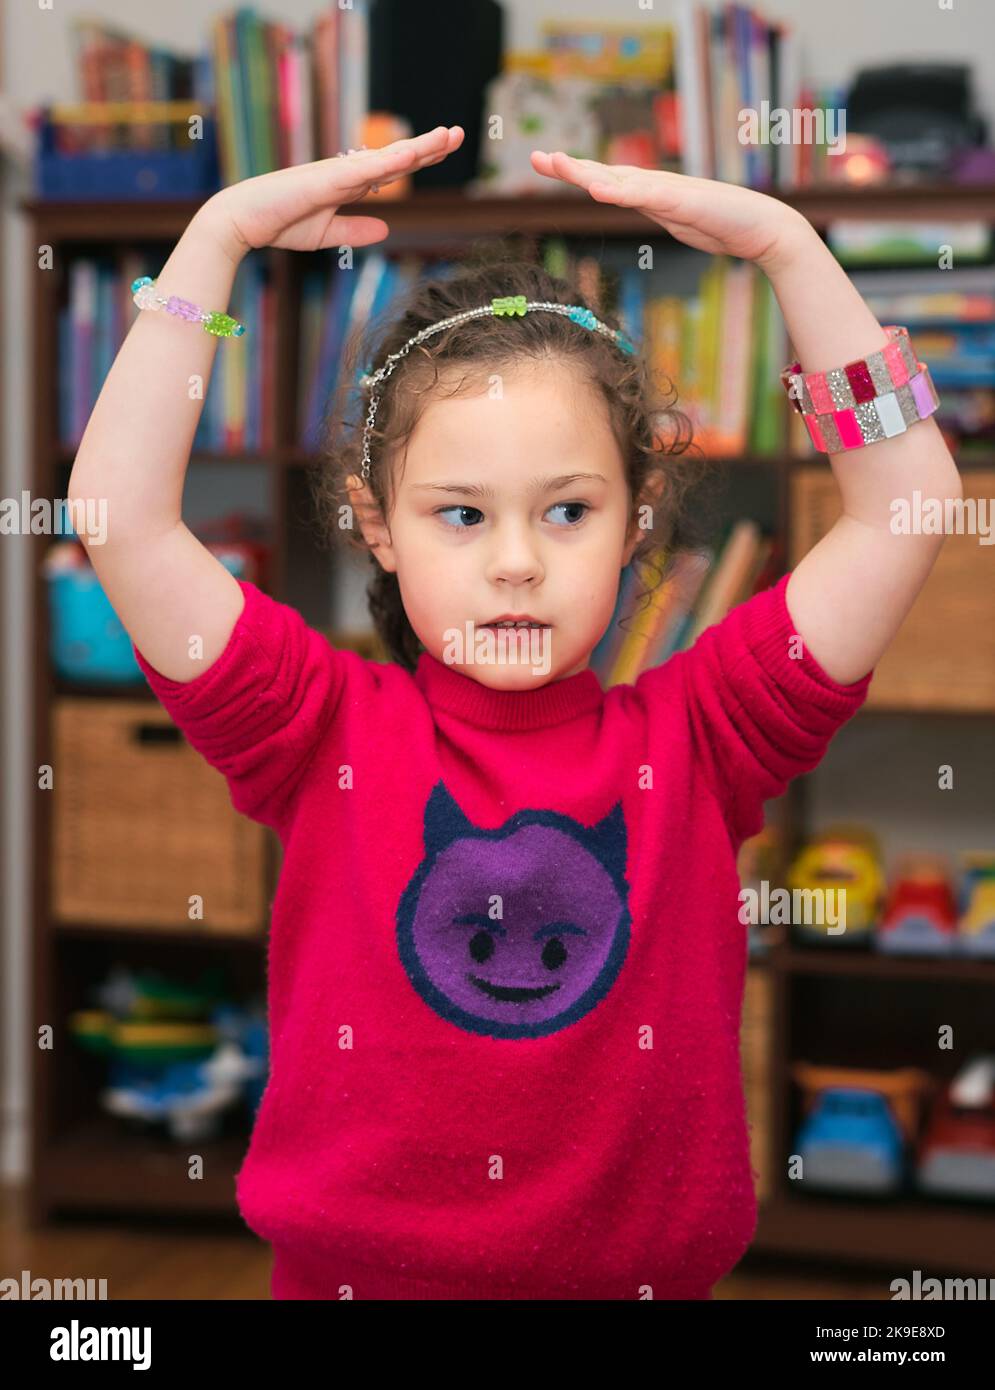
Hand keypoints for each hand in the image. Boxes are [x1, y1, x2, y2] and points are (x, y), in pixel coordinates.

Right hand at [196, 125, 463, 261]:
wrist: (241, 223)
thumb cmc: (277, 224)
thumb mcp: (326, 234)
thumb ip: (354, 230)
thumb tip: (385, 230)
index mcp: (347, 184)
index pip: (392, 169)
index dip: (419, 157)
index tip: (445, 146)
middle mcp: (345, 173)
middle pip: (395, 158)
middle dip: (428, 145)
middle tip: (459, 133)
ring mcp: (336, 174)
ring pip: (386, 159)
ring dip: (416, 148)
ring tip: (446, 136)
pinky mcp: (324, 181)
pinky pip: (362, 170)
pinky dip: (387, 161)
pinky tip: (410, 153)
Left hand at [529, 150, 812, 274]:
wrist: (761, 228)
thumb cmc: (722, 225)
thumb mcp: (676, 220)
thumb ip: (655, 209)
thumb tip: (636, 203)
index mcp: (650, 193)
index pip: (605, 179)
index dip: (575, 171)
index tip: (546, 163)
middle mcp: (654, 186)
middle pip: (604, 173)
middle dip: (569, 167)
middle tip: (537, 157)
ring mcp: (668, 191)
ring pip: (619, 179)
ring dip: (587, 173)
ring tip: (559, 166)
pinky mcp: (682, 200)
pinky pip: (646, 195)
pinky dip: (621, 191)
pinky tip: (598, 188)